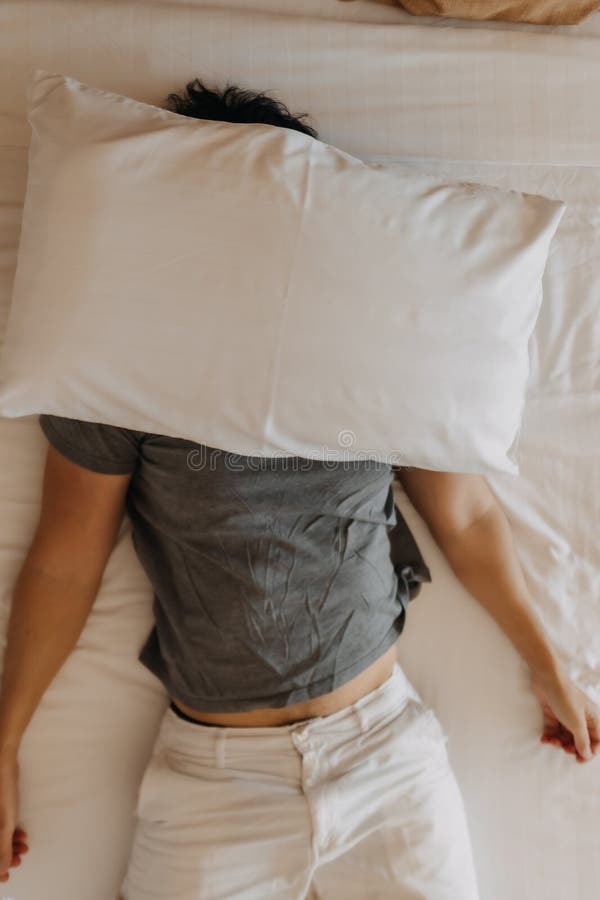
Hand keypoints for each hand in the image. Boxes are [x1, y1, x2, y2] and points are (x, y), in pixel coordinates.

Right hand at [0, 754, 28, 881]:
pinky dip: (9, 833)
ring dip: (9, 845)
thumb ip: (2, 849)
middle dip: (5, 856)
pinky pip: (0, 827)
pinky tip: (22, 835)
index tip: (7, 877)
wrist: (3, 762)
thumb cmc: (3, 791)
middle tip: (20, 860)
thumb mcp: (4, 824)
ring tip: (25, 847)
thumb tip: (2, 872)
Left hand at [529, 663, 599, 762]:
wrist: (546, 679)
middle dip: (572, 747)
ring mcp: (566, 714)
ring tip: (553, 742)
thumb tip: (586, 755)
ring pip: (565, 735)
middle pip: (579, 739)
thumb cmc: (565, 699)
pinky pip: (553, 729)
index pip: (596, 740)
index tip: (579, 760)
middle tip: (564, 750)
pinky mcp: (553, 712)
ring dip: (559, 742)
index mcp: (592, 718)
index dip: (589, 752)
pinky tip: (544, 739)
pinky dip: (549, 735)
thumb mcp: (576, 724)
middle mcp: (581, 717)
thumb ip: (582, 741)